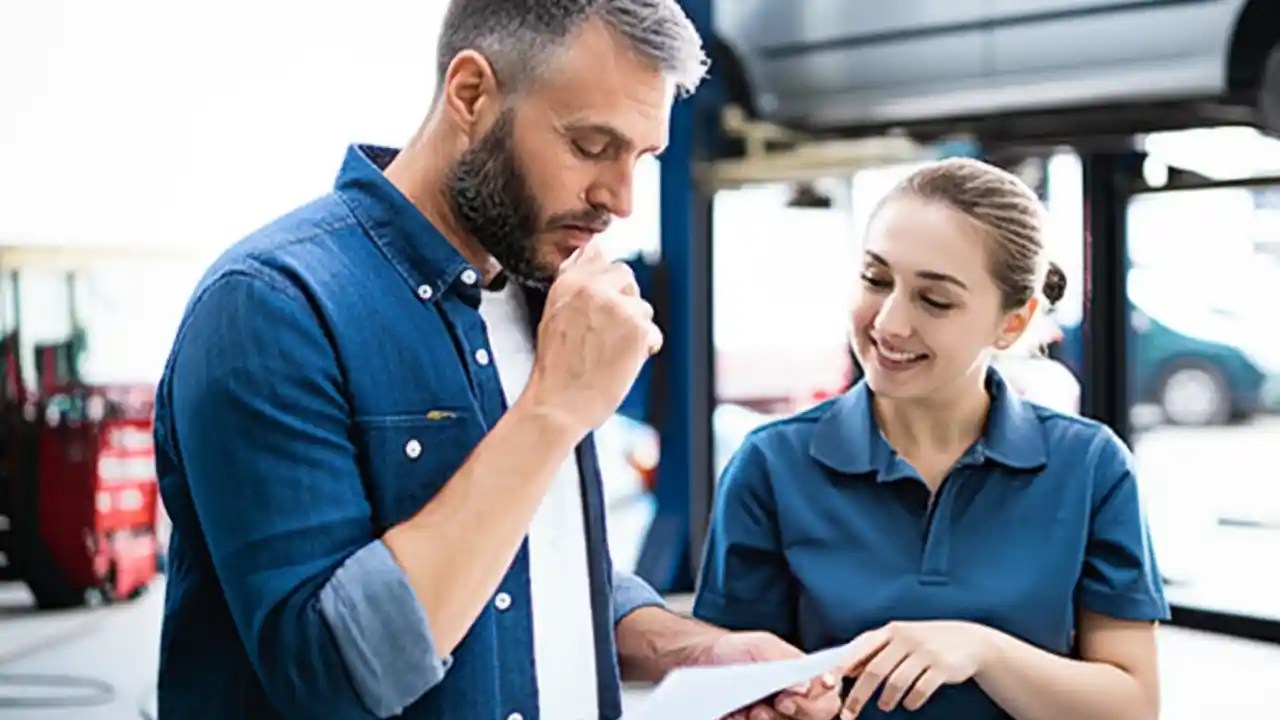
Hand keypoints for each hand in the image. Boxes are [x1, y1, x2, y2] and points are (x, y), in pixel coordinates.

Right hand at [522, 239, 661, 434]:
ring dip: (634, 327)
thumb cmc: (555, 370)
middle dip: (624, 299)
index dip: (605, 276)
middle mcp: (592, 288)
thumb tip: (592, 260)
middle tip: (609, 330)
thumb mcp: (553, 315)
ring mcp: (617, 307)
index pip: (597, 252)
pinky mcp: (638, 328)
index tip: (606, 291)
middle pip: (625, 275)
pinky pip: (653, 332)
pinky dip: (644, 348)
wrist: (558, 405)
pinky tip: (623, 362)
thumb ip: (574, 288)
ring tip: (611, 351)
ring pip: (642, 306)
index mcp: (568, 282)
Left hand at [696, 631, 842, 719]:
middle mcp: (801, 702)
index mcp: (807, 677)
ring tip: (752, 711)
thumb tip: (807, 685)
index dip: (821, 693)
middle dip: (802, 709)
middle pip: (821, 714)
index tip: (809, 687)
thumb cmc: (737, 652)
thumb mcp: (760, 646)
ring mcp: (783, 717)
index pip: (829, 690)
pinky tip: (738, 716)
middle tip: (780, 702)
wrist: (705, 666)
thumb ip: (785, 660)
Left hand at [838, 621, 996, 717]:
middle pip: (875, 670)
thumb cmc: (925, 642)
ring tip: (885, 706)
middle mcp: (906, 638)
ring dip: (887, 699)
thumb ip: (875, 651)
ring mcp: (925, 652)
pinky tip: (910, 703)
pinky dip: (912, 701)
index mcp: (891, 631)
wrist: (970, 641)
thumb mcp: (900, 639)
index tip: (827, 684)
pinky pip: (920, 690)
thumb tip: (845, 668)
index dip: (842, 667)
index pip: (860, 649)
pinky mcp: (942, 667)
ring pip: (897, 682)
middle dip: (859, 695)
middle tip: (848, 713)